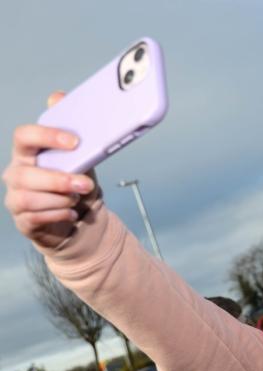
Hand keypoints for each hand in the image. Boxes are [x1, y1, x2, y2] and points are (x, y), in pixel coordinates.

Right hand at [3, 91, 99, 247]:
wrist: (79, 218)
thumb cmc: (74, 184)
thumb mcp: (80, 158)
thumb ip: (71, 131)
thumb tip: (58, 96)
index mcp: (28, 153)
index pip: (24, 136)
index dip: (47, 136)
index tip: (74, 142)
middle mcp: (17, 173)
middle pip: (25, 174)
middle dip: (58, 179)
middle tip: (84, 183)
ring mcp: (16, 197)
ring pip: (30, 198)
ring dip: (60, 199)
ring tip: (76, 199)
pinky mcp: (23, 220)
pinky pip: (35, 217)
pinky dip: (58, 214)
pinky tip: (71, 212)